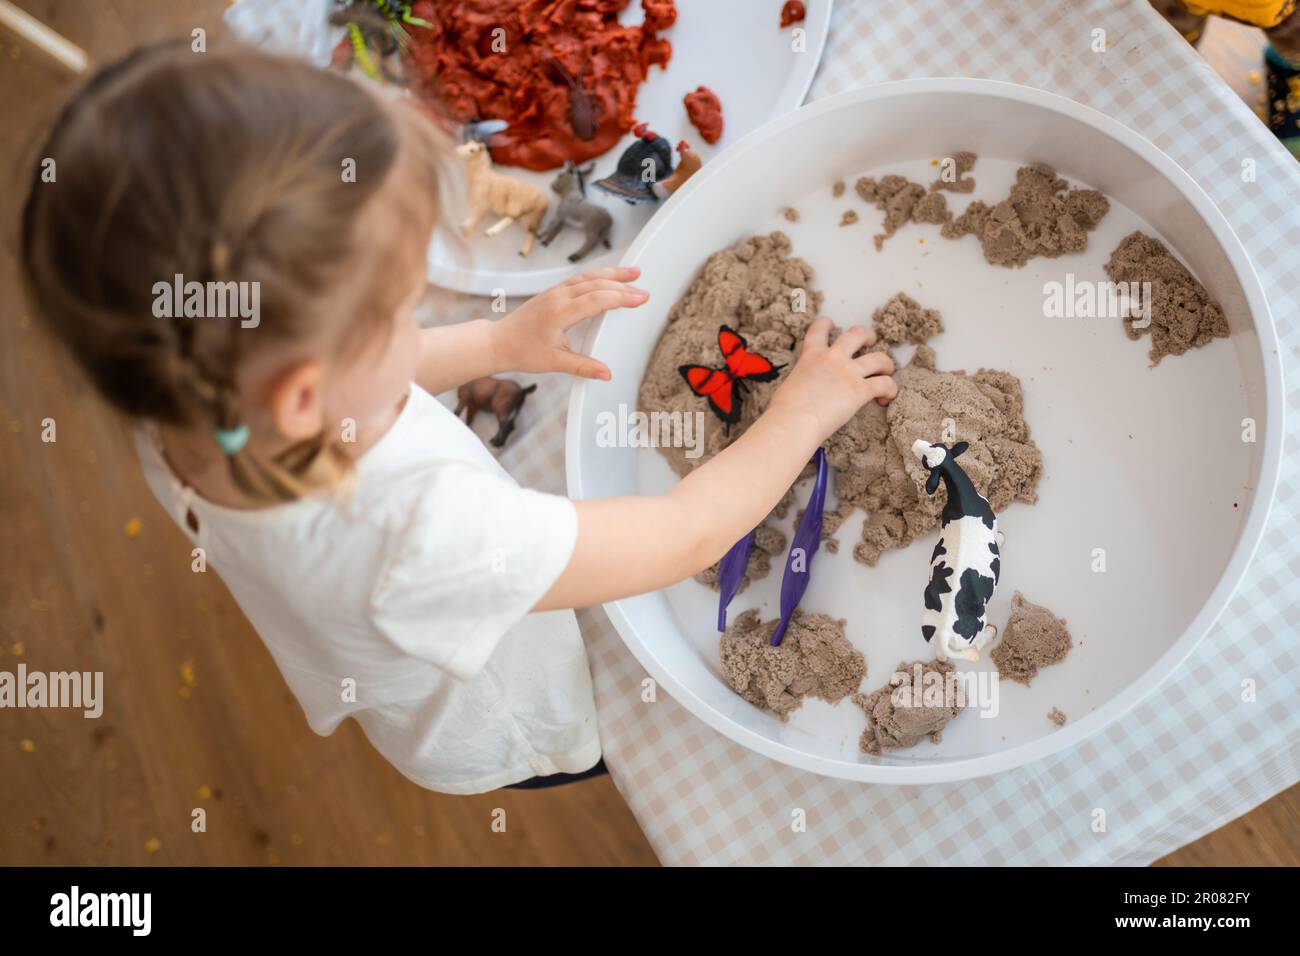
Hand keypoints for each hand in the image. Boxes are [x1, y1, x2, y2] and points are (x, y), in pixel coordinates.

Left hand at [492, 267, 649, 379]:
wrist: (497, 342)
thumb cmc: (521, 351)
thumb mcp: (553, 362)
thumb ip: (582, 367)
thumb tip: (606, 373)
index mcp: (558, 313)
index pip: (596, 299)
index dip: (620, 297)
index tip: (640, 298)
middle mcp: (557, 297)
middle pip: (595, 284)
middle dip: (622, 284)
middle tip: (643, 289)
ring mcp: (554, 292)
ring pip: (587, 277)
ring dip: (611, 274)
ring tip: (633, 272)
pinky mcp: (552, 293)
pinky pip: (579, 279)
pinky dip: (597, 276)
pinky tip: (608, 277)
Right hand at [768, 316, 897, 439]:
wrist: (793, 422)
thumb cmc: (783, 410)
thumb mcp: (789, 385)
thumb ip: (802, 381)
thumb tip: (803, 392)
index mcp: (810, 356)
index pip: (819, 328)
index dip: (827, 324)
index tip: (832, 326)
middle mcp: (832, 358)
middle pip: (857, 334)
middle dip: (867, 336)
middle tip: (870, 342)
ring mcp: (848, 373)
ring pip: (879, 358)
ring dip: (886, 363)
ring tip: (886, 371)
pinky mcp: (860, 390)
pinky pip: (885, 384)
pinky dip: (890, 390)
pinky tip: (885, 398)